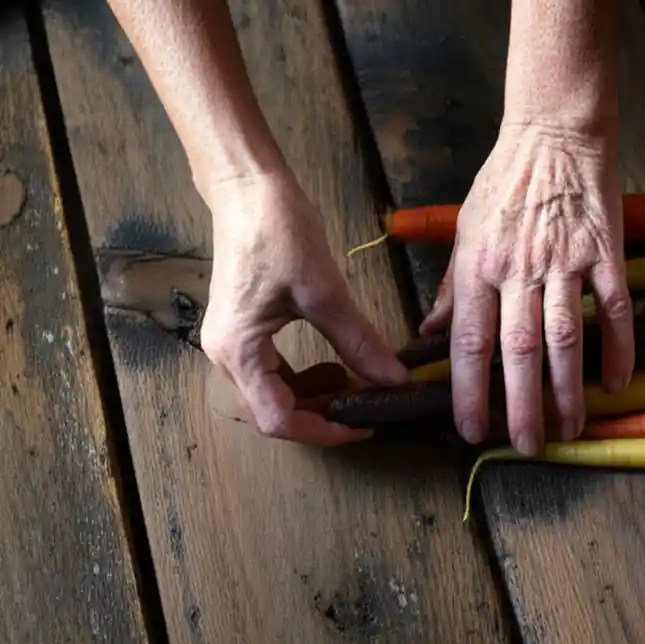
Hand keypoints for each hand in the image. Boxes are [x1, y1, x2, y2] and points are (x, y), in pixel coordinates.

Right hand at [200, 172, 407, 444]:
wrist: (247, 189)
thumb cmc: (277, 232)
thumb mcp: (325, 291)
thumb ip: (358, 341)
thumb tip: (394, 379)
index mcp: (239, 351)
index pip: (278, 419)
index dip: (323, 430)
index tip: (363, 424)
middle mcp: (226, 355)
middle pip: (271, 412)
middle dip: (319, 415)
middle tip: (364, 405)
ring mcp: (231, 341)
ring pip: (272, 393)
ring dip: (313, 397)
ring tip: (352, 382)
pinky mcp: (242, 327)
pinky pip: (271, 371)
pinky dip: (303, 377)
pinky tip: (334, 364)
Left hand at [421, 122, 632, 454]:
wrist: (556, 132)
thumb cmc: (505, 181)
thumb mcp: (465, 229)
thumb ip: (452, 287)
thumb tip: (428, 332)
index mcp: (478, 265)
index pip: (469, 341)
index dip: (468, 391)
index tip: (472, 430)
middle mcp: (518, 268)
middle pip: (517, 351)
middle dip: (520, 406)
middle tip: (526, 445)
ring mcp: (564, 261)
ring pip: (565, 338)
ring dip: (568, 389)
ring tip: (570, 428)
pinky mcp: (605, 251)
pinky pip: (615, 308)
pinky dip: (618, 349)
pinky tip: (616, 383)